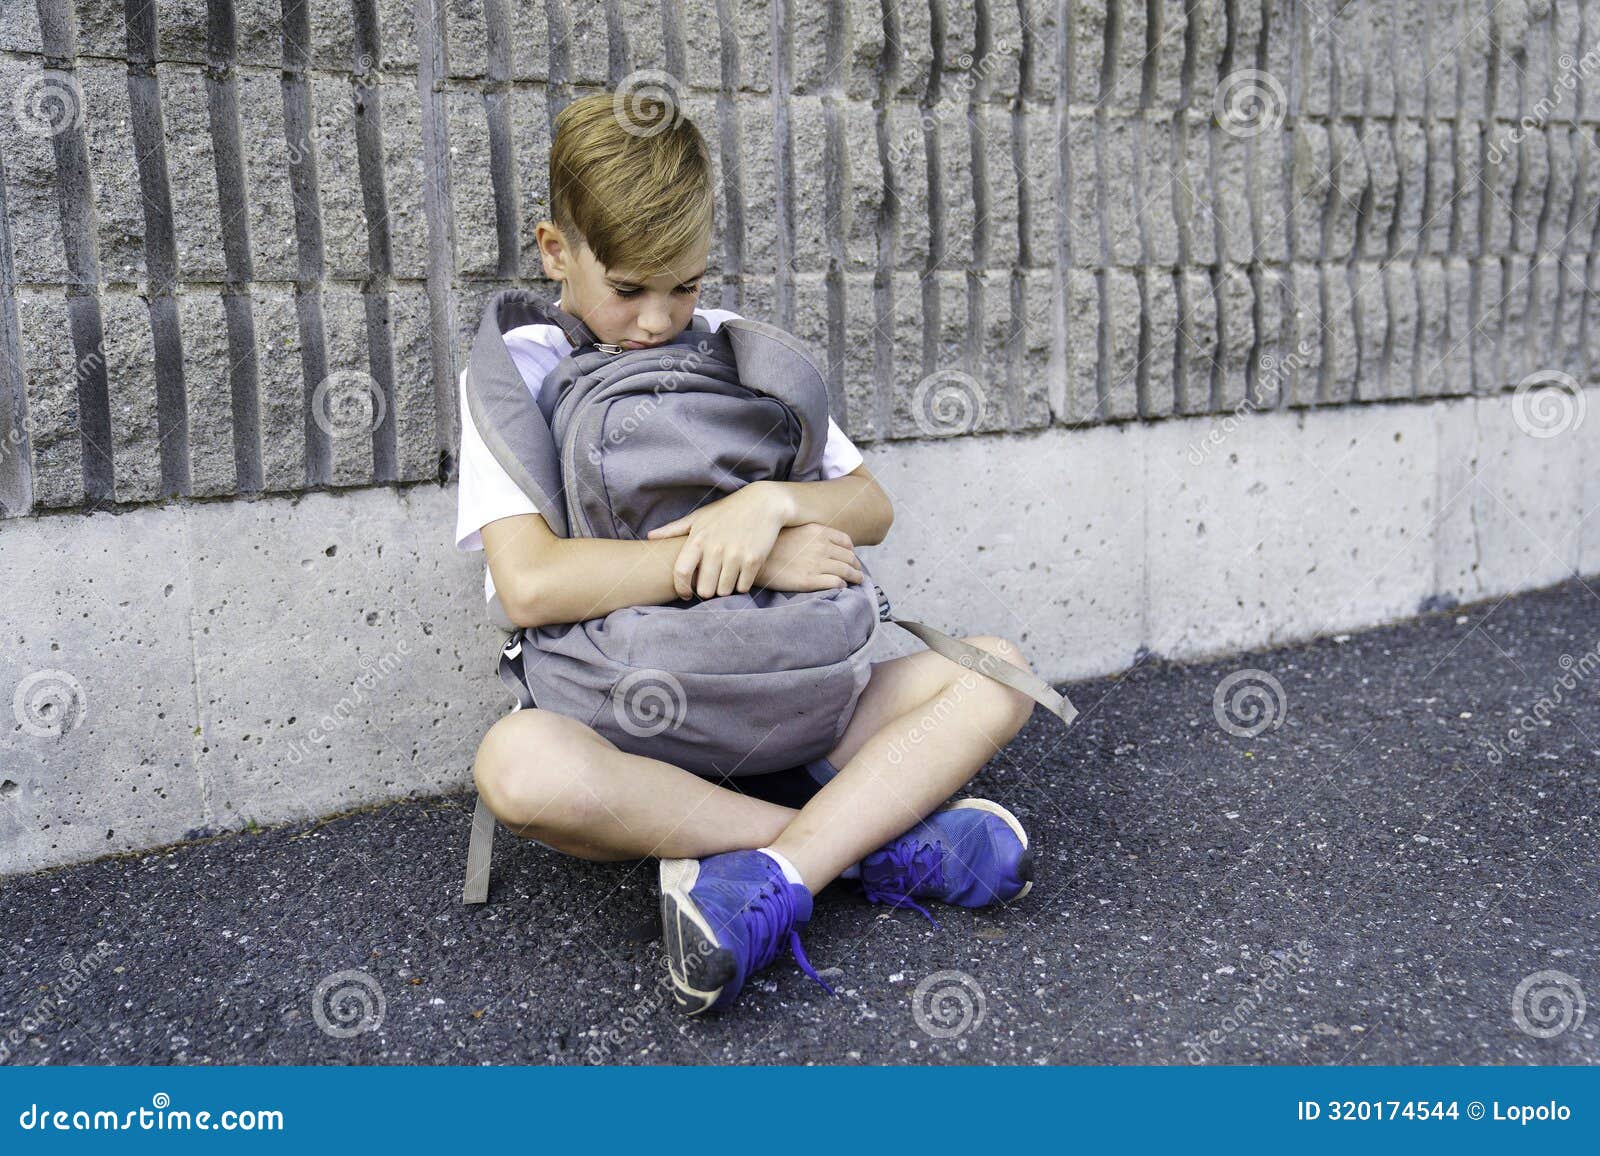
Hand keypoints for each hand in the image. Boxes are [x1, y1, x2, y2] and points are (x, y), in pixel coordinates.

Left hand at [647, 481, 791, 598]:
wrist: (764, 503)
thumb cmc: (727, 511)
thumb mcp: (699, 516)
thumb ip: (674, 529)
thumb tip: (649, 537)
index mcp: (698, 539)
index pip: (681, 573)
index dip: (681, 589)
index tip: (686, 593)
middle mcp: (715, 548)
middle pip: (704, 589)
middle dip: (707, 591)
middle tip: (711, 585)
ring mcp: (735, 555)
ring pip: (724, 591)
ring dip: (725, 589)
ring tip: (726, 579)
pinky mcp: (754, 560)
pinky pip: (743, 587)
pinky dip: (741, 585)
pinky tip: (741, 575)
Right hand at [755, 524, 863, 592]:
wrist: (754, 560)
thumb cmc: (771, 545)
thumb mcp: (794, 530)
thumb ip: (811, 534)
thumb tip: (823, 542)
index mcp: (818, 532)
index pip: (845, 541)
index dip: (851, 550)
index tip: (851, 557)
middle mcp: (821, 546)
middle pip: (849, 557)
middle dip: (856, 565)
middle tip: (858, 572)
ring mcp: (817, 563)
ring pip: (847, 571)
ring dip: (855, 576)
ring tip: (858, 580)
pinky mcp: (811, 580)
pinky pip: (836, 583)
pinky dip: (842, 585)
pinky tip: (841, 587)